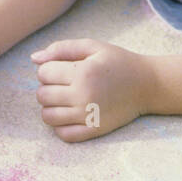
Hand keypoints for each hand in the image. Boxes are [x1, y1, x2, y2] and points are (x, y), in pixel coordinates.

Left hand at [31, 39, 151, 141]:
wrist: (148, 84)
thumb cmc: (118, 62)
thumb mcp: (93, 47)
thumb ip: (62, 49)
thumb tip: (33, 58)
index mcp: (83, 72)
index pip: (43, 73)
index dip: (48, 69)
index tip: (63, 68)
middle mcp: (83, 96)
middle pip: (42, 95)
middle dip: (48, 87)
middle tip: (64, 83)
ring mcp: (88, 116)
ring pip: (48, 116)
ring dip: (50, 106)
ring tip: (65, 98)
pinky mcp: (94, 130)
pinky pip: (63, 134)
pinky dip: (60, 125)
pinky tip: (70, 114)